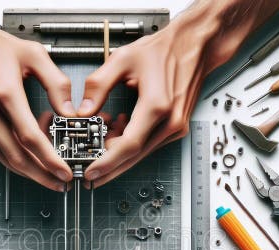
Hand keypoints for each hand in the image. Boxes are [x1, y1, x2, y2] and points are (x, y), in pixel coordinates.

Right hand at [0, 1, 75, 190]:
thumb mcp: (33, 54)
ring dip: (28, 170)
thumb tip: (69, 110)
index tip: (64, 171)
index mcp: (3, 93)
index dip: (49, 160)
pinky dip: (12, 156)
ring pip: (4, 158)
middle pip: (17, 157)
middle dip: (42, 175)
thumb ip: (57, 83)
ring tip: (48, 172)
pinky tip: (28, 153)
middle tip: (59, 182)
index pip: (30, 138)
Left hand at [76, 0, 278, 186]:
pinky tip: (118, 129)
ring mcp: (176, 126)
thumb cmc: (164, 50)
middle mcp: (170, 121)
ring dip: (120, 151)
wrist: (194, 45)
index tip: (92, 172)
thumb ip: (98, 85)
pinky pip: (150, 143)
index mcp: (156, 106)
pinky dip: (132, 142)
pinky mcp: (176, 127)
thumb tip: (84, 111)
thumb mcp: (122, 60)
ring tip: (101, 138)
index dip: (108, 163)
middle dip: (110, 167)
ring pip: (142, 152)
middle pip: (135, 156)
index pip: (129, 146)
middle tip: (90, 174)